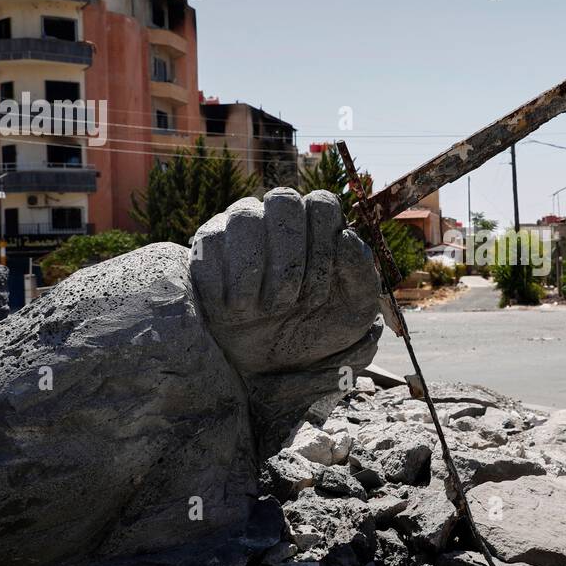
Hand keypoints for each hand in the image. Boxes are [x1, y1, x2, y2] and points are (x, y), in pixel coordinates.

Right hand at [189, 189, 380, 379]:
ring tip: (264, 310)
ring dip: (257, 269)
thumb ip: (361, 273)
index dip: (322, 245)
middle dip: (291, 255)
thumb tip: (344, 236)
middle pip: (283, 200)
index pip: (321, 202)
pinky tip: (237, 312)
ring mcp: (238, 229)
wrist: (276, 364)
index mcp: (318, 225)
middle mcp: (277, 217)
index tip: (321, 290)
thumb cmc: (320, 327)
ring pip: (245, 216)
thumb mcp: (355, 310)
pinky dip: (226, 287)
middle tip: (291, 301)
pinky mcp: (205, 251)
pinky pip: (209, 247)